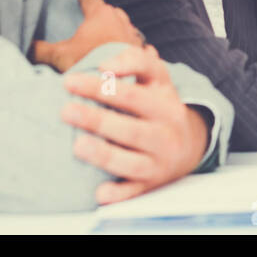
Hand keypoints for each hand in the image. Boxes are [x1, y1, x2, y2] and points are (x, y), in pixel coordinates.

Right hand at [33, 0, 143, 72]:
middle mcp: (121, 21)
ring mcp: (134, 36)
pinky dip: (128, 46)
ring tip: (104, 39)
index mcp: (101, 14)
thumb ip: (40, 48)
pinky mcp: (143, 52)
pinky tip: (123, 53)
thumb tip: (24, 46)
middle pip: (108, 11)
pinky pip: (135, 44)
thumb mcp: (59, 56)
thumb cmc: (89, 64)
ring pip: (124, 26)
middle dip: (98, 14)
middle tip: (87, 21)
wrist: (118, 85)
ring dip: (115, 30)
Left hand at [61, 45, 209, 204]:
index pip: (134, 92)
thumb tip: (107, 65)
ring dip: (105, 155)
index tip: (77, 77)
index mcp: (165, 101)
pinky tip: (99, 194)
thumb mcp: (156, 78)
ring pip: (133, 162)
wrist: (191, 144)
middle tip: (65, 111)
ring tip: (77, 146)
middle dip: (97, 119)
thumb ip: (134, 61)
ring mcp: (160, 160)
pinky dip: (118, 195)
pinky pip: (135, 192)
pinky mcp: (152, 183)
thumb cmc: (159, 105)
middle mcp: (166, 131)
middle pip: (131, 127)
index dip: (106, 82)